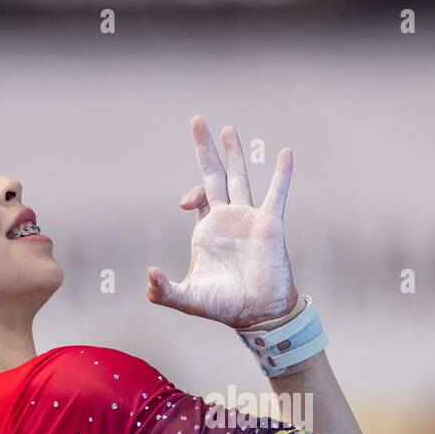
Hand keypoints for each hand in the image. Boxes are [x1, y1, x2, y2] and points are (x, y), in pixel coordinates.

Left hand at [147, 115, 298, 329]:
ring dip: (235, 153)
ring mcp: (249, 218)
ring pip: (241, 177)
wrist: (257, 313)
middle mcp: (228, 218)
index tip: (186, 203)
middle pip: (216, 175)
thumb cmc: (224, 306)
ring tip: (229, 129)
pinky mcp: (269, 224)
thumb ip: (163, 290)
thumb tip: (148, 274)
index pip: (199, 196)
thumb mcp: (187, 298)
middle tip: (198, 120)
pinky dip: (282, 174)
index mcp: (208, 229)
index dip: (191, 192)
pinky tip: (286, 154)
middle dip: (206, 149)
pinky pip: (277, 194)